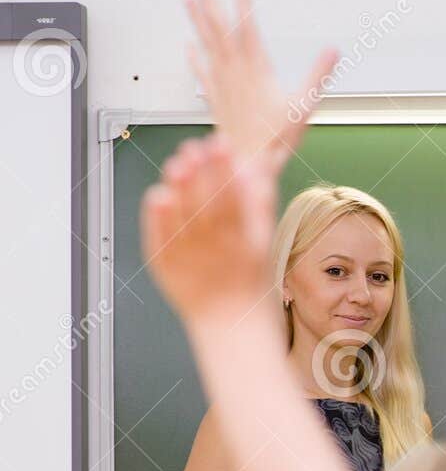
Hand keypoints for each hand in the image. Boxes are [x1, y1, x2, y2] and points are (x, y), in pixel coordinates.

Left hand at [142, 134, 277, 324]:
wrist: (231, 327)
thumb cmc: (250, 285)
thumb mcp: (263, 244)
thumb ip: (258, 205)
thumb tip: (256, 169)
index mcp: (244, 244)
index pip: (234, 198)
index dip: (225, 169)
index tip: (221, 144)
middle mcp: (216, 251)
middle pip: (205, 204)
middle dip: (199, 173)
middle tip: (194, 147)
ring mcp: (188, 260)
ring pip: (181, 219)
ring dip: (177, 188)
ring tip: (177, 164)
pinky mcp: (166, 267)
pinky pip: (158, 239)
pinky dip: (157, 217)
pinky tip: (158, 194)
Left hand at [185, 0, 336, 174]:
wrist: (247, 164)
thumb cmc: (275, 140)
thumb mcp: (304, 106)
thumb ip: (318, 75)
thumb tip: (333, 50)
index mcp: (255, 69)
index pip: (247, 25)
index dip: (243, 0)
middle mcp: (234, 72)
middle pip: (217, 28)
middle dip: (208, 0)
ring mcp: (221, 84)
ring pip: (205, 44)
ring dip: (196, 21)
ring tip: (187, 0)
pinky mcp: (215, 99)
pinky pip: (201, 72)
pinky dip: (193, 57)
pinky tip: (188, 47)